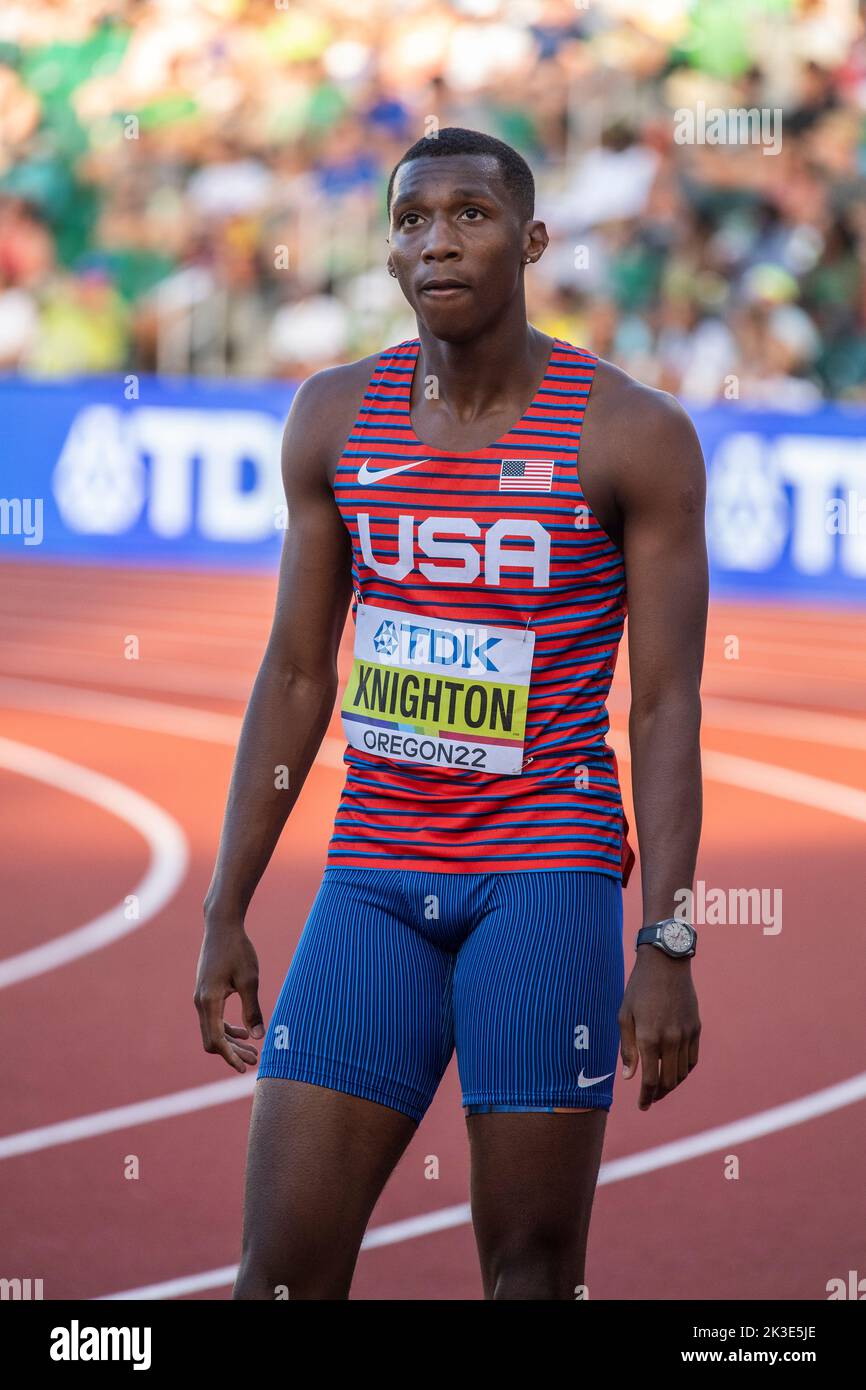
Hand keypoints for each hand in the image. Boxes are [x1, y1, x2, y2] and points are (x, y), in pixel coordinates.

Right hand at [194, 920, 263, 1072]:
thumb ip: (252, 1010)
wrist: (221, 927)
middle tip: (255, 1061)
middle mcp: (201, 1002)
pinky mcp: (206, 993)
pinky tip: (243, 1031)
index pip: (216, 1040)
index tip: (244, 1067)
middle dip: (232, 1053)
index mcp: (209, 1001)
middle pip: (212, 1040)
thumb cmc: (238, 950)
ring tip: (253, 1051)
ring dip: (231, 1042)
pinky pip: (213, 1019)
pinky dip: (226, 1029)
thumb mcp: (250, 980)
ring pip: (212, 1030)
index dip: (230, 1056)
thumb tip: (258, 1037)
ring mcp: (201, 998)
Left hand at [618, 946, 700, 1109]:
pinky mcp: (696, 1028)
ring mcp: (686, 1035)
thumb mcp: (624, 1015)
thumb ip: (626, 1048)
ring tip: (660, 1088)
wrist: (666, 963)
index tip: (642, 1106)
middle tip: (650, 1100)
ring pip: (682, 1073)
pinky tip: (675, 1072)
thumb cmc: (639, 988)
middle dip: (658, 1095)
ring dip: (672, 1085)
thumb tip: (629, 1077)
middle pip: (669, 1081)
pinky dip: (684, 1071)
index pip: (650, 1080)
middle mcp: (670, 1040)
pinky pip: (692, 1059)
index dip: (646, 1098)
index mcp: (648, 1037)